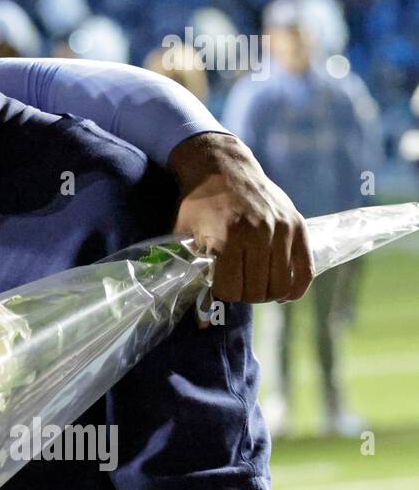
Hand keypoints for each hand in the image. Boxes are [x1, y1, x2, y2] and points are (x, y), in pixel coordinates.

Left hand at [168, 133, 312, 302]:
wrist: (224, 168)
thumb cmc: (200, 204)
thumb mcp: (185, 234)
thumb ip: (193, 268)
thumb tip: (203, 321)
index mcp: (227, 237)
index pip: (230, 290)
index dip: (222, 294)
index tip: (218, 285)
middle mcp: (258, 233)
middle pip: (257, 291)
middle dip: (244, 296)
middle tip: (237, 286)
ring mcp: (281, 229)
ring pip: (281, 285)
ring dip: (266, 294)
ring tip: (255, 286)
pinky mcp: (298, 225)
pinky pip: (306, 271)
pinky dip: (294, 289)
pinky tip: (281, 292)